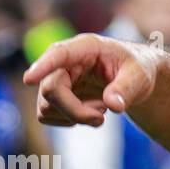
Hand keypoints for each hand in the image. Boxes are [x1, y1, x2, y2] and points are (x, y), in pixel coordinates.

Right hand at [23, 33, 160, 126]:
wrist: (135, 78)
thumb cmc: (138, 69)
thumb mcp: (141, 76)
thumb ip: (127, 88)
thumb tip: (113, 105)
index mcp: (87, 47)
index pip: (60, 53)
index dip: (43, 66)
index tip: (29, 79)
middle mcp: (65, 61)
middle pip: (51, 90)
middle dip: (75, 110)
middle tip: (102, 118)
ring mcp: (57, 78)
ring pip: (46, 107)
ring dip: (74, 116)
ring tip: (100, 110)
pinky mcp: (54, 96)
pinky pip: (47, 116)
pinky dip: (69, 121)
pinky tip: (89, 112)